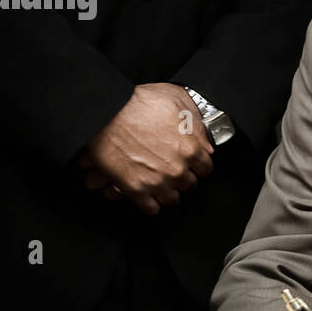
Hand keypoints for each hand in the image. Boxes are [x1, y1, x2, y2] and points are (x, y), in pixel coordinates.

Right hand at [80, 82, 213, 213]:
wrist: (106, 113)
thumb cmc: (139, 103)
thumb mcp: (177, 101)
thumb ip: (195, 125)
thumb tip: (205, 143)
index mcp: (190, 149)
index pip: (205, 168)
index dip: (198, 165)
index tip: (193, 164)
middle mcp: (176, 169)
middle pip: (189, 185)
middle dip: (183, 178)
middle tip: (174, 171)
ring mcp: (156, 182)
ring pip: (171, 199)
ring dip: (168, 193)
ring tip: (161, 185)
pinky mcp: (135, 190)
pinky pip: (150, 208)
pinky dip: (150, 204)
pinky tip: (148, 197)